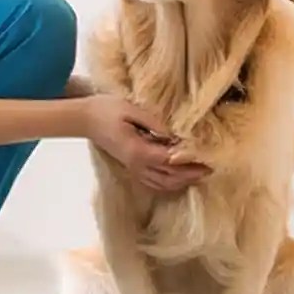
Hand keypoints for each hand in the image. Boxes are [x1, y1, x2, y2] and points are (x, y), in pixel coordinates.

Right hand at [82, 95, 209, 191]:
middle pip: (169, 177)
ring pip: (162, 184)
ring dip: (181, 182)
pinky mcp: (130, 167)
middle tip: (210, 169)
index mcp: (138, 151)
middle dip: (191, 175)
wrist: (84, 119)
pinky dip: (168, 184)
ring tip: (198, 175)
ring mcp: (132, 168)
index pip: (170, 161)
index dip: (190, 162)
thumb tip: (174, 133)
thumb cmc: (106, 110)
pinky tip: (177, 180)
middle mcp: (137, 165)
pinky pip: (152, 182)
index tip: (207, 159)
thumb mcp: (131, 109)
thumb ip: (153, 122)